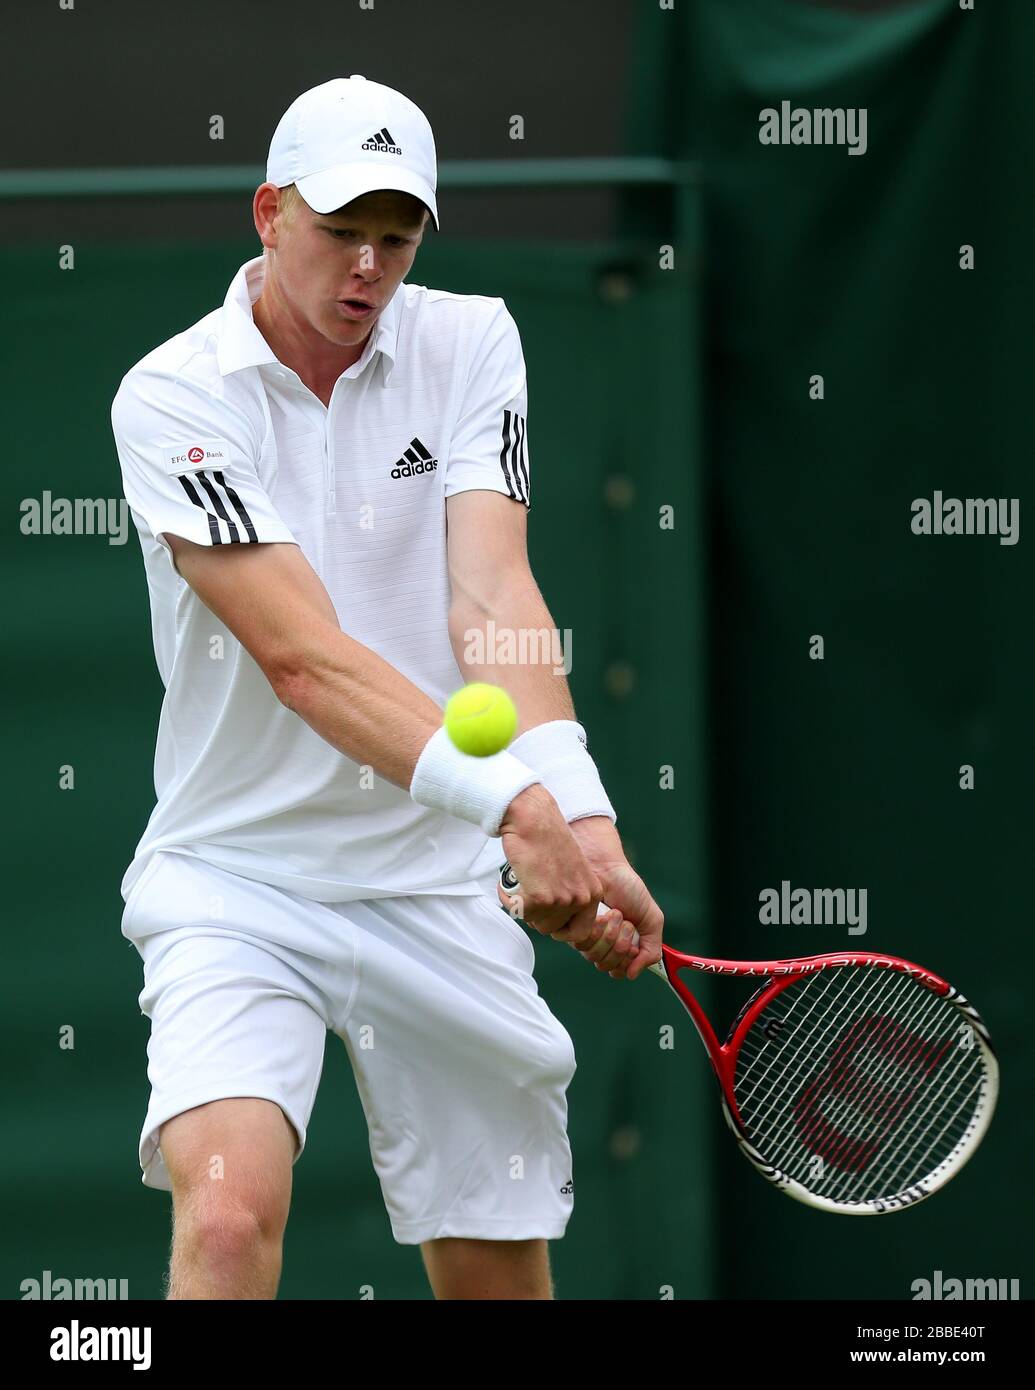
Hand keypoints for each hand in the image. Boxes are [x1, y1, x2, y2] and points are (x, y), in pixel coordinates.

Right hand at [497, 785, 604, 943]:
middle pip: (551, 929)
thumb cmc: (548, 839)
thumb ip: (570, 897)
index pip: (580, 933)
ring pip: (533, 921)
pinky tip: (511, 877)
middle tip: (529, 889)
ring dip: (521, 904)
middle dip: (536, 913)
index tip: (546, 914)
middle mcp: (581, 898)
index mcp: (593, 893)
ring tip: (521, 880)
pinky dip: (507, 896)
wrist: (535, 817)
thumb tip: (555, 922)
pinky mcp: (539, 897)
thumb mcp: (572, 872)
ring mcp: (561, 899)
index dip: (559, 928)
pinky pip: (516, 910)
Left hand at [568, 819, 663, 981]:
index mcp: (620, 946)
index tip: (635, 942)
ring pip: (594, 956)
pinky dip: (596, 927)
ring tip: (614, 913)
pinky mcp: (569, 928)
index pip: (620, 971)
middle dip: (621, 943)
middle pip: (607, 965)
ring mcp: (584, 937)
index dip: (628, 960)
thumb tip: (633, 975)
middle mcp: (600, 945)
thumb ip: (652, 950)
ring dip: (610, 933)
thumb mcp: (651, 920)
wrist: (608, 868)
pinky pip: (581, 943)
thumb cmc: (628, 889)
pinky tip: (600, 912)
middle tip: (625, 921)